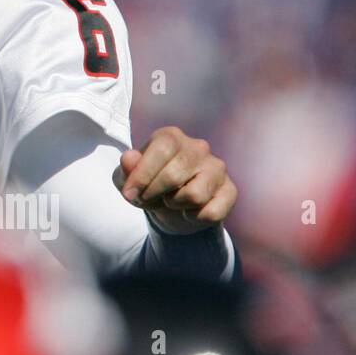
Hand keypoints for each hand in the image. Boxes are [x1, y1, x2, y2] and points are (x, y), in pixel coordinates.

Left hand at [113, 126, 236, 234]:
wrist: (173, 209)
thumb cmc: (148, 186)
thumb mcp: (128, 180)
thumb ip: (125, 169)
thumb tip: (129, 158)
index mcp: (171, 136)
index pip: (160, 150)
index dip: (142, 175)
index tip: (129, 193)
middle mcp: (198, 147)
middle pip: (174, 175)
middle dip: (154, 193)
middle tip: (148, 198)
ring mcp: (217, 167)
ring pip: (194, 195)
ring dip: (175, 204)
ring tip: (171, 200)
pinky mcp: (230, 190)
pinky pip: (211, 212)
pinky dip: (194, 217)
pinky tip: (190, 210)